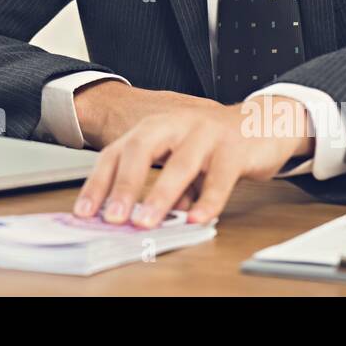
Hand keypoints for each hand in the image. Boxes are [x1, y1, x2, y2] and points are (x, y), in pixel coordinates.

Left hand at [73, 94, 313, 226]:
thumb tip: (140, 219)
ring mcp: (206, 133)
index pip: (117, 153)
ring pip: (179, 164)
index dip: (98, 182)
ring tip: (146, 222)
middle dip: (124, 186)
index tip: (84, 213)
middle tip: (112, 217)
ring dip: (160, 195)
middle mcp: (176, 125)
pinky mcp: (235, 148)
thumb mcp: (180, 161)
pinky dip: (208, 200)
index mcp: (154, 127)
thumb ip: (162, 186)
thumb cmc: (213, 143)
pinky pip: (220, 177)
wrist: (261, 122)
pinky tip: (197, 219)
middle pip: (141, 149)